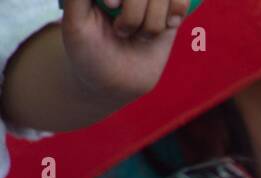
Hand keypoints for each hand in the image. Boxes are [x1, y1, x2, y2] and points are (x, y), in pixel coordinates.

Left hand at [62, 0, 187, 107]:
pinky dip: (176, 11)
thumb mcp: (74, 23)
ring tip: (138, 35)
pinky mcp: (170, 12)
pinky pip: (182, 0)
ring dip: (152, 22)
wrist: (113, 82)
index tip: (110, 4)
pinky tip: (167, 26)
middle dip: (134, 12)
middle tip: (121, 31)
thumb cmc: (88, 52)